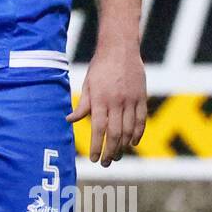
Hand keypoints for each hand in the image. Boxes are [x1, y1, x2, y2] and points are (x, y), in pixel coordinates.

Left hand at [68, 41, 146, 165]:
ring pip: (129, 130)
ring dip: (123, 146)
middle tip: (106, 163)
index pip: (99, 128)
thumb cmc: (100, 67)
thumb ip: (82, 105)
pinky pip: (142, 120)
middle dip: (110, 151)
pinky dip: (138, 134)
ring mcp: (131, 100)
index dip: (97, 146)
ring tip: (117, 156)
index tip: (94, 159)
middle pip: (115, 133)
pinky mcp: (141, 98)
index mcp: (100, 99)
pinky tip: (132, 143)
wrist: (120, 49)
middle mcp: (116, 101)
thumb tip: (70, 120)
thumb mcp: (87, 84)